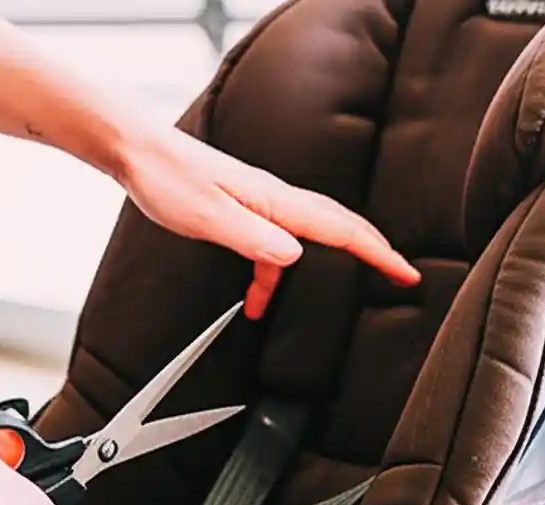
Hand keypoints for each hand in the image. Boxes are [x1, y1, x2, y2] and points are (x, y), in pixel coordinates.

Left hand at [117, 127, 420, 318]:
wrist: (140, 152)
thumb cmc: (168, 178)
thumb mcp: (208, 217)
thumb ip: (253, 238)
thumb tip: (294, 258)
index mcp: (275, 201)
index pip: (340, 229)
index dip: (377, 253)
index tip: (404, 273)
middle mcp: (275, 199)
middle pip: (338, 229)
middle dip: (372, 254)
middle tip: (398, 278)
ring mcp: (261, 204)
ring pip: (306, 241)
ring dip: (313, 276)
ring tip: (310, 311)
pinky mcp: (243, 211)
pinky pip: (272, 247)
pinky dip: (270, 276)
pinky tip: (255, 299)